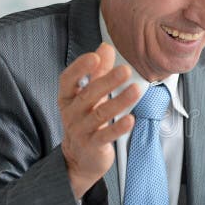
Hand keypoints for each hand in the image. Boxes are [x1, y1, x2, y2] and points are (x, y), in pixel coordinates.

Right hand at [58, 43, 139, 198]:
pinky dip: (118, 128)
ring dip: (119, 101)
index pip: (68, 80)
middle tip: (125, 70)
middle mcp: (72, 113)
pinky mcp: (93, 146)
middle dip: (107, 81)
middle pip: (88, 95)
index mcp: (68, 98)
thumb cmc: (86, 121)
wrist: (80, 158)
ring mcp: (81, 130)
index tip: (94, 57)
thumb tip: (105, 47)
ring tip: (137, 89)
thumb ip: (98, 72)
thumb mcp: (89, 96)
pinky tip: (131, 119)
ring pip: (100, 114)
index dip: (79, 68)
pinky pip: (106, 136)